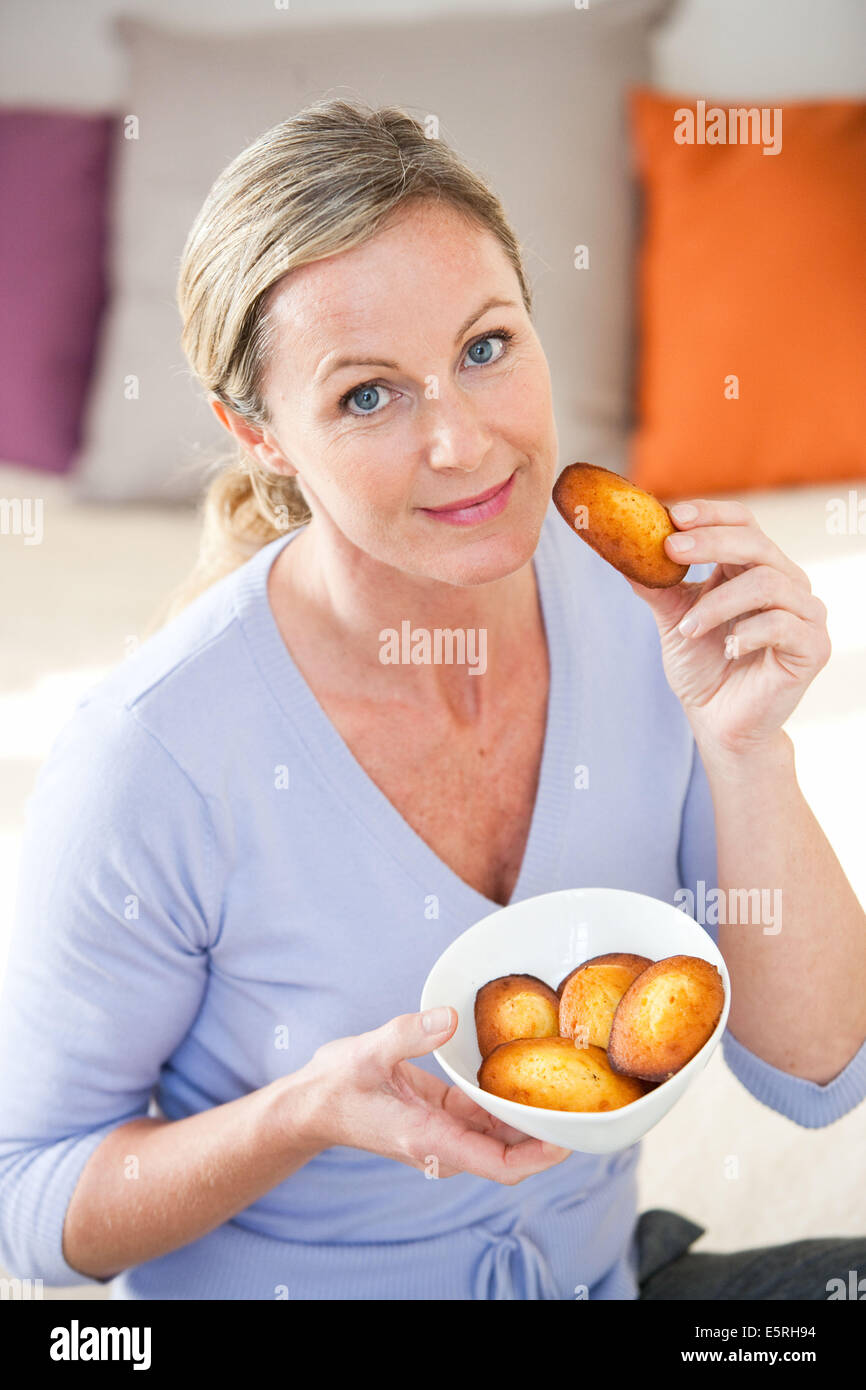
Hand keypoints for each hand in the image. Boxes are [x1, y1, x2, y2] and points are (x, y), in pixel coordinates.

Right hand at [298, 1007, 570, 1182]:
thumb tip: (450, 1016)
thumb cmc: (335, 1087)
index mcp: (431, 1139)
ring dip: (530, 1114)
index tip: (569, 1138)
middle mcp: (444, 1142)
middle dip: (547, 1131)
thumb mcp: (368, 1053)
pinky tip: (529, 1072)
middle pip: (510, 1149)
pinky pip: (485, 1114)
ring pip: (501, 1132)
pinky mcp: (442, 1114)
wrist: (310, 1106)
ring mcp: (445, 1131)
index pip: (500, 1164)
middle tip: (585, 1097)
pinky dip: (507, 1099)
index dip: (540, 1156)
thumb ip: (409, 1034)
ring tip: (568, 1082)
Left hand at [624, 498, 830, 756]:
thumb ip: (656, 584)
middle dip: (710, 543)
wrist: (718, 723)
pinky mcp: (813, 647)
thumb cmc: (702, 667)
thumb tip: (622, 548)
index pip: (742, 523)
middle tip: (671, 550)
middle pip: (755, 544)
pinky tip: (728, 649)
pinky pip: (783, 625)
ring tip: (689, 630)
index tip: (674, 515)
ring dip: (719, 603)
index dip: (711, 513)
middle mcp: (787, 583)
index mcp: (754, 568)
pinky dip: (748, 633)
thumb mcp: (673, 619)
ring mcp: (805, 614)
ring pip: (767, 583)